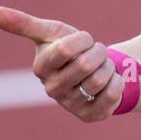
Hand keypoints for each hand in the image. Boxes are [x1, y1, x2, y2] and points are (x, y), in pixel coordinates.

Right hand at [0, 6, 123, 121]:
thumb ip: (23, 23)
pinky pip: (113, 94)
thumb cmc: (71, 48)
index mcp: (41, 68)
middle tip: (95, 55)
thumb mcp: (51, 32)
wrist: (96, 70)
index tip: (83, 41)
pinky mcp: (91, 116)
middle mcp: (52, 90)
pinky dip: (117, 82)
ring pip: (100, 79)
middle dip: (98, 53)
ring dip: (108, 67)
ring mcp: (71, 105)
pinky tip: (109, 82)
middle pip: (85, 64)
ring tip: (101, 68)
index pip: (65, 48)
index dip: (82, 39)